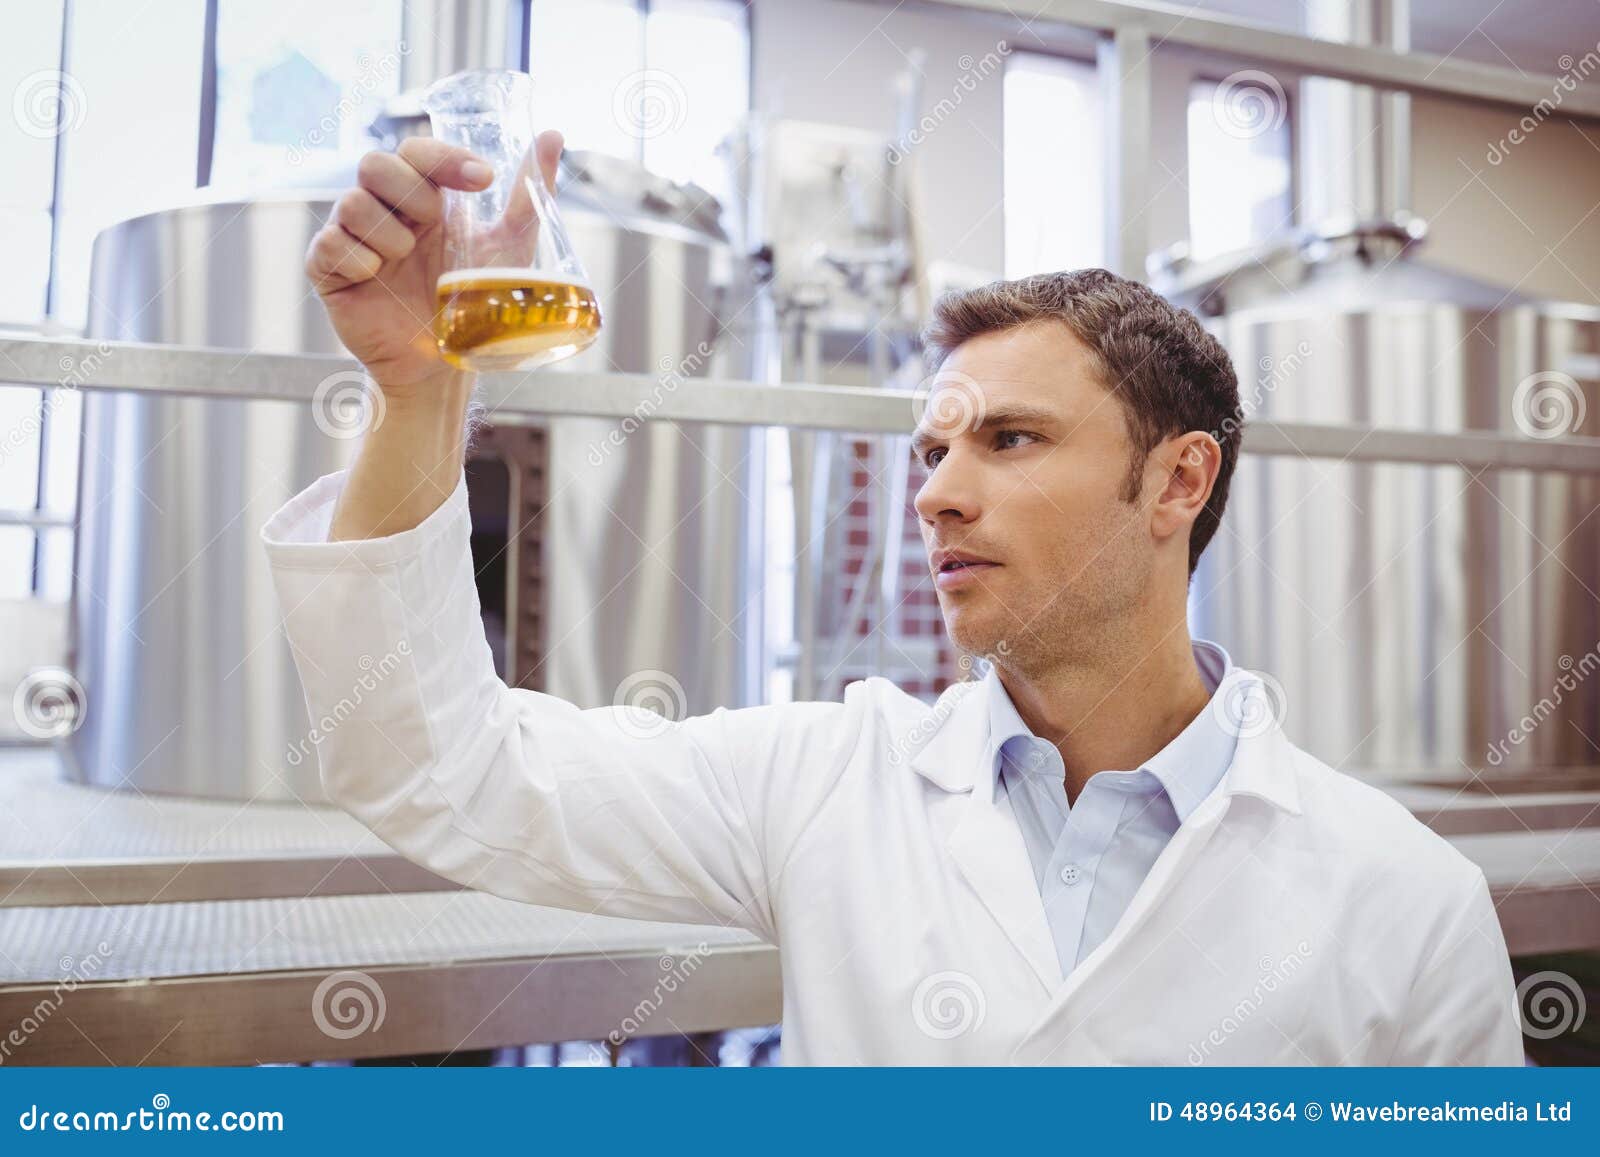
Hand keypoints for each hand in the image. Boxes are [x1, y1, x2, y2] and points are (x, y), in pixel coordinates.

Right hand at [305, 130, 563, 399]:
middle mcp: (385, 211)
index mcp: (423, 198)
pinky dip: (357, 257)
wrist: (445, 363)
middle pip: (374, 163)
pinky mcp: (329, 272)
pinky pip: (328, 244)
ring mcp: (354, 239)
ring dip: (388, 231)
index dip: (444, 157)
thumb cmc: (474, 303)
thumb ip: (529, 193)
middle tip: (435, 225)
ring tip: (407, 260)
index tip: (482, 179)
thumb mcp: (512, 246)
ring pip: (351, 202)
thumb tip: (553, 136)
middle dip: (410, 190)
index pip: (417, 152)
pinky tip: (378, 276)